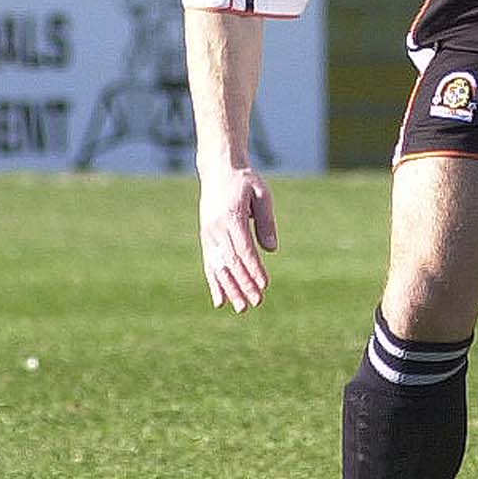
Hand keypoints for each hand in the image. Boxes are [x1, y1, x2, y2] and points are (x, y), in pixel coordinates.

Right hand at [198, 165, 277, 312]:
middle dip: (244, 284)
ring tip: (241, 308)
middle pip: (232, 262)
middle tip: (257, 303)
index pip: (244, 249)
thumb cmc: (245, 181)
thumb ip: (266, 221)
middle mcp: (217, 228)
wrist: (218, 170)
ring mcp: (209, 235)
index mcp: (232, 216)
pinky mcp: (206, 238)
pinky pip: (210, 264)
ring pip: (219, 268)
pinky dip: (215, 284)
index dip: (254, 269)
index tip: (265, 285)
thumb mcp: (261, 194)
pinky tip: (220, 301)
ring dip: (230, 290)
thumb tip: (271, 249)